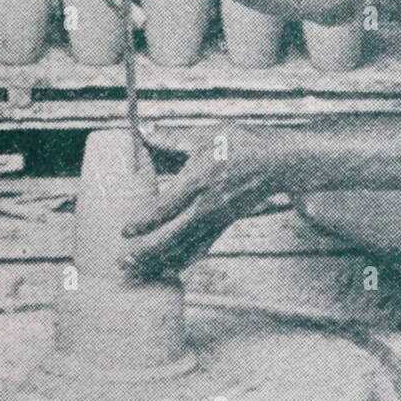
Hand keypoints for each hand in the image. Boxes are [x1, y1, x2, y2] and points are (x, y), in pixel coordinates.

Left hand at [119, 127, 284, 276]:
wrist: (278, 163)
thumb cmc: (244, 144)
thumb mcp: (207, 135)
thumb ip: (173, 138)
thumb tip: (145, 131)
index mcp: (200, 181)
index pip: (167, 207)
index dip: (144, 222)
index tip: (124, 231)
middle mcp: (207, 206)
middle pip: (173, 238)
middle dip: (146, 252)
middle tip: (122, 261)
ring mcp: (216, 219)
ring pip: (185, 249)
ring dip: (159, 261)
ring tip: (136, 269)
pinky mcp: (223, 225)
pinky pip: (199, 249)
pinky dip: (181, 261)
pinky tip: (166, 267)